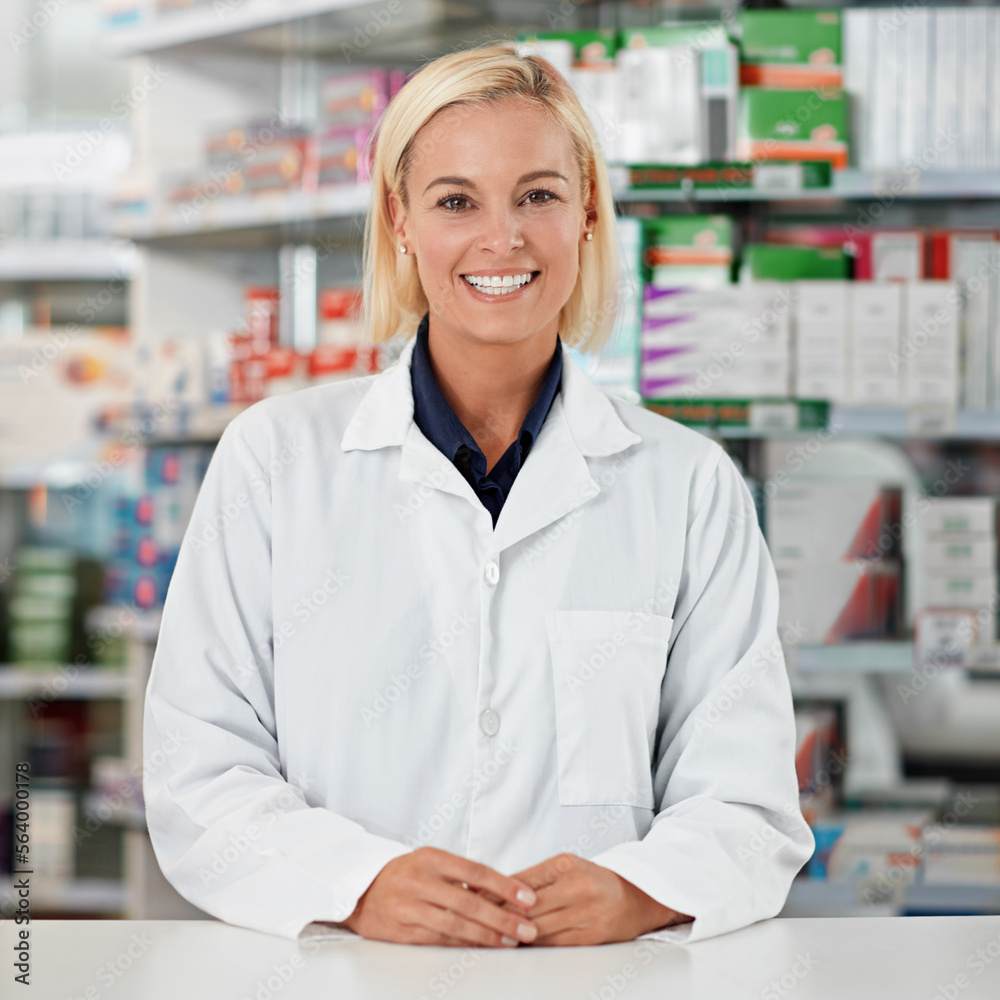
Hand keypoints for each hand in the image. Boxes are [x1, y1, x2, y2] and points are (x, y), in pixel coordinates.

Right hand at [341, 846, 539, 946]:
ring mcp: (407, 907)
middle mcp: (418, 881)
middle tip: (527, 928)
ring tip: (510, 941)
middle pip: (468, 902)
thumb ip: (461, 874)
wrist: (360, 889)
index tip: (528, 898)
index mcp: (429, 857)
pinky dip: (463, 945)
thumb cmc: (404, 874)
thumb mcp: (430, 861)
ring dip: (487, 936)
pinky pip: (438, 940)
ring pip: (455, 925)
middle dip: (502, 918)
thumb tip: (504, 890)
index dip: (504, 886)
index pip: (475, 871)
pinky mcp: (399, 931)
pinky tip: (481, 947)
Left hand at [485, 852, 692, 945]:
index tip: (472, 896)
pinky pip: (553, 944)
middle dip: (498, 915)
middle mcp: (577, 888)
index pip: (522, 881)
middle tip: (471, 919)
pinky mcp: (590, 938)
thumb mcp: (565, 866)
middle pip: (527, 908)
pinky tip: (515, 945)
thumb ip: (533, 877)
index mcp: (566, 865)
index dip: (494, 891)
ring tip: (486, 935)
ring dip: (511, 934)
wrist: (637, 897)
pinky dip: (531, 945)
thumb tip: (495, 888)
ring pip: (538, 929)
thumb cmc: (593, 879)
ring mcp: (585, 915)